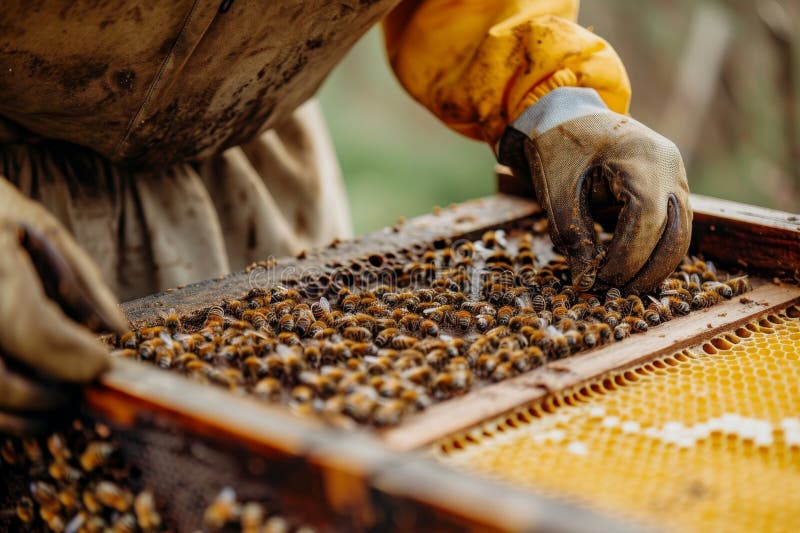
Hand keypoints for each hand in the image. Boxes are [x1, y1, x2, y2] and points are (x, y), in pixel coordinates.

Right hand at [0, 178, 126, 433]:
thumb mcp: (41, 228)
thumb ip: (80, 280)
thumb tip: (116, 329)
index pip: (31, 329)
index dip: (73, 357)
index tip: (103, 365)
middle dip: (48, 393)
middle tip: (82, 388)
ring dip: (21, 413)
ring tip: (56, 403)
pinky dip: (0, 414)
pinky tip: (24, 410)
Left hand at [498, 87, 691, 293]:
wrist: (567, 113)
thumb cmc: (558, 147)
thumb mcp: (556, 193)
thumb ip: (572, 236)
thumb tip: (586, 281)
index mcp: (642, 158)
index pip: (648, 220)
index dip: (628, 257)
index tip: (601, 279)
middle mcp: (669, 165)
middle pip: (677, 232)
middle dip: (649, 270)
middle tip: (616, 294)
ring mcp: (676, 174)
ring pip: (682, 232)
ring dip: (657, 265)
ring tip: (623, 287)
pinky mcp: (672, 184)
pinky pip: (675, 224)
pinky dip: (657, 249)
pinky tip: (631, 269)